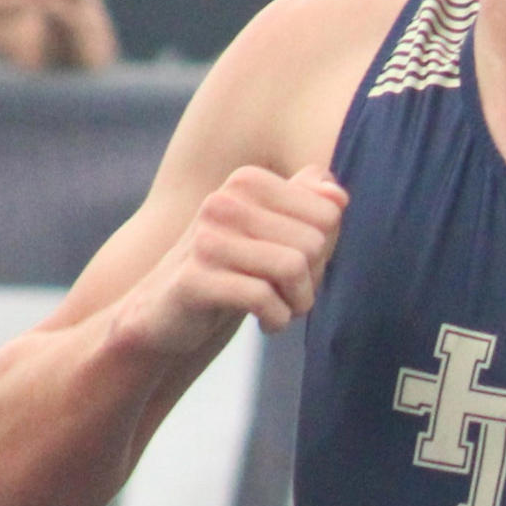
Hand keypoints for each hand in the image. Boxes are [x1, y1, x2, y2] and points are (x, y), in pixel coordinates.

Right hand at [120, 165, 343, 356]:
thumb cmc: (237, 269)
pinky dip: (277, 319)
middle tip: (291, 293)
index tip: (303, 265)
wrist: (167, 312)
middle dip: (313, 278)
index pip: (329, 213)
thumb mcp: (276, 231)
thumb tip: (338, 196)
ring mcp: (204, 240)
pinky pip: (263, 297)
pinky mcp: (194, 280)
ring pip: (293, 267)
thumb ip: (310, 202)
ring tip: (283, 309)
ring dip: (299, 302)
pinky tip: (267, 323)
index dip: (327, 247)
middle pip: (314, 241)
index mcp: (246, 182)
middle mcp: (222, 203)